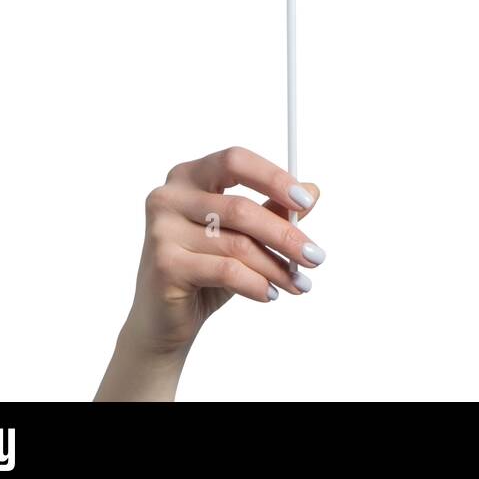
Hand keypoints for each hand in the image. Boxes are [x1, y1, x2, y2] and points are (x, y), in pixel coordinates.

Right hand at [96, 147, 322, 399]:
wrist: (164, 317)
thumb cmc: (205, 268)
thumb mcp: (242, 235)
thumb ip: (271, 210)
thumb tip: (313, 189)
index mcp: (189, 176)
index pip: (235, 161)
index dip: (273, 178)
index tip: (306, 201)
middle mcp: (169, 197)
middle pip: (241, 207)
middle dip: (285, 235)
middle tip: (316, 257)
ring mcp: (162, 230)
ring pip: (237, 245)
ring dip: (276, 267)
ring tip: (298, 284)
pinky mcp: (165, 265)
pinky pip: (226, 271)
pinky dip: (256, 284)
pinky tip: (270, 294)